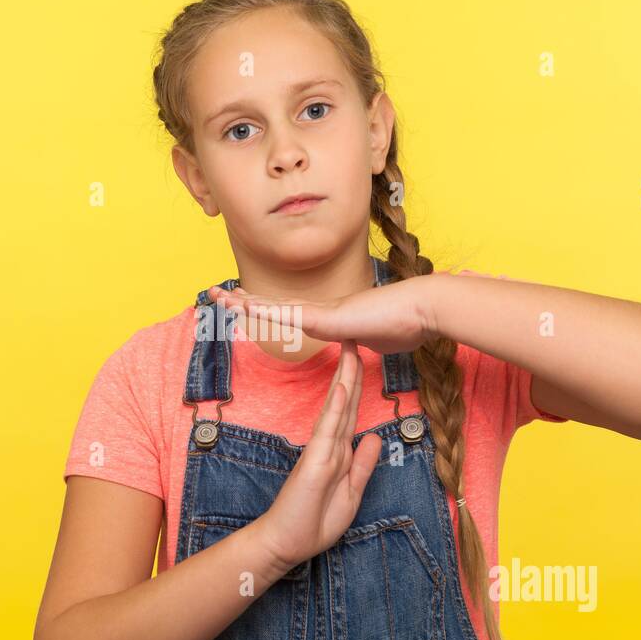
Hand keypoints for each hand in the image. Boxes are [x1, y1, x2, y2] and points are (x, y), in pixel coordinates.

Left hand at [207, 273, 438, 355]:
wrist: (424, 310)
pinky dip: (269, 312)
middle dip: (244, 301)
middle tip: (216, 294)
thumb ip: (363, 342)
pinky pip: (293, 316)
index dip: (264, 307)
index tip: (243, 303)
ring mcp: (325, 312)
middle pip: (274, 305)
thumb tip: (361, 345)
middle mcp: (322, 310)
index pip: (288, 313)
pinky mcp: (331, 318)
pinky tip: (249, 308)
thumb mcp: (377, 340)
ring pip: (277, 308)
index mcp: (330, 317)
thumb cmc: (408, 324)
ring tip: (221, 298)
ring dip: (247, 304)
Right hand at [258, 340, 383, 573]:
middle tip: (356, 340)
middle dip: (351, 372)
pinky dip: (335, 408)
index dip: (357, 387)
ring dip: (344, 380)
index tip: (362, 361)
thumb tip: (373, 437)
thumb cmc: (313, 523)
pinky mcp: (314, 462)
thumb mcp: (351, 493)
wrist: (285, 544)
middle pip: (344, 404)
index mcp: (338, 454)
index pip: (351, 414)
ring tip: (350, 352)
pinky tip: (341, 387)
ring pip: (337, 410)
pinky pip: (328, 431)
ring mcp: (320, 452)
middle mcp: (329, 447)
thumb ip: (361, 465)